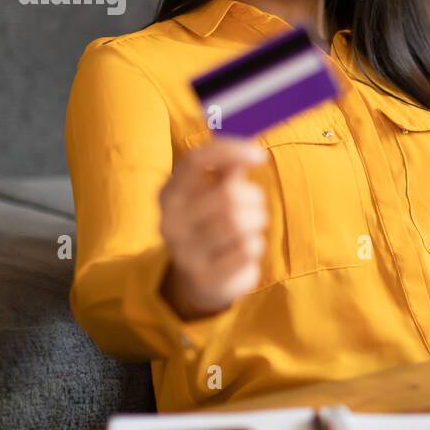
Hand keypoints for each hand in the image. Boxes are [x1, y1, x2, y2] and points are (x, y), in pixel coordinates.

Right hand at [158, 137, 268, 319]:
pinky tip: (245, 249)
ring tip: (252, 225)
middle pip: (228, 195)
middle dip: (254, 197)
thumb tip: (250, 150)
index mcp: (169, 194)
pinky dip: (257, 245)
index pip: (195, 161)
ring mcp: (185, 253)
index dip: (230, 151)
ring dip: (258, 220)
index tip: (261, 155)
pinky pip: (248, 249)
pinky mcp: (205, 278)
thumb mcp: (213, 193)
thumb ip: (228, 169)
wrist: (198, 279)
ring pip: (240, 223)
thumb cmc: (212, 224)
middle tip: (255, 205)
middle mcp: (170, 222)